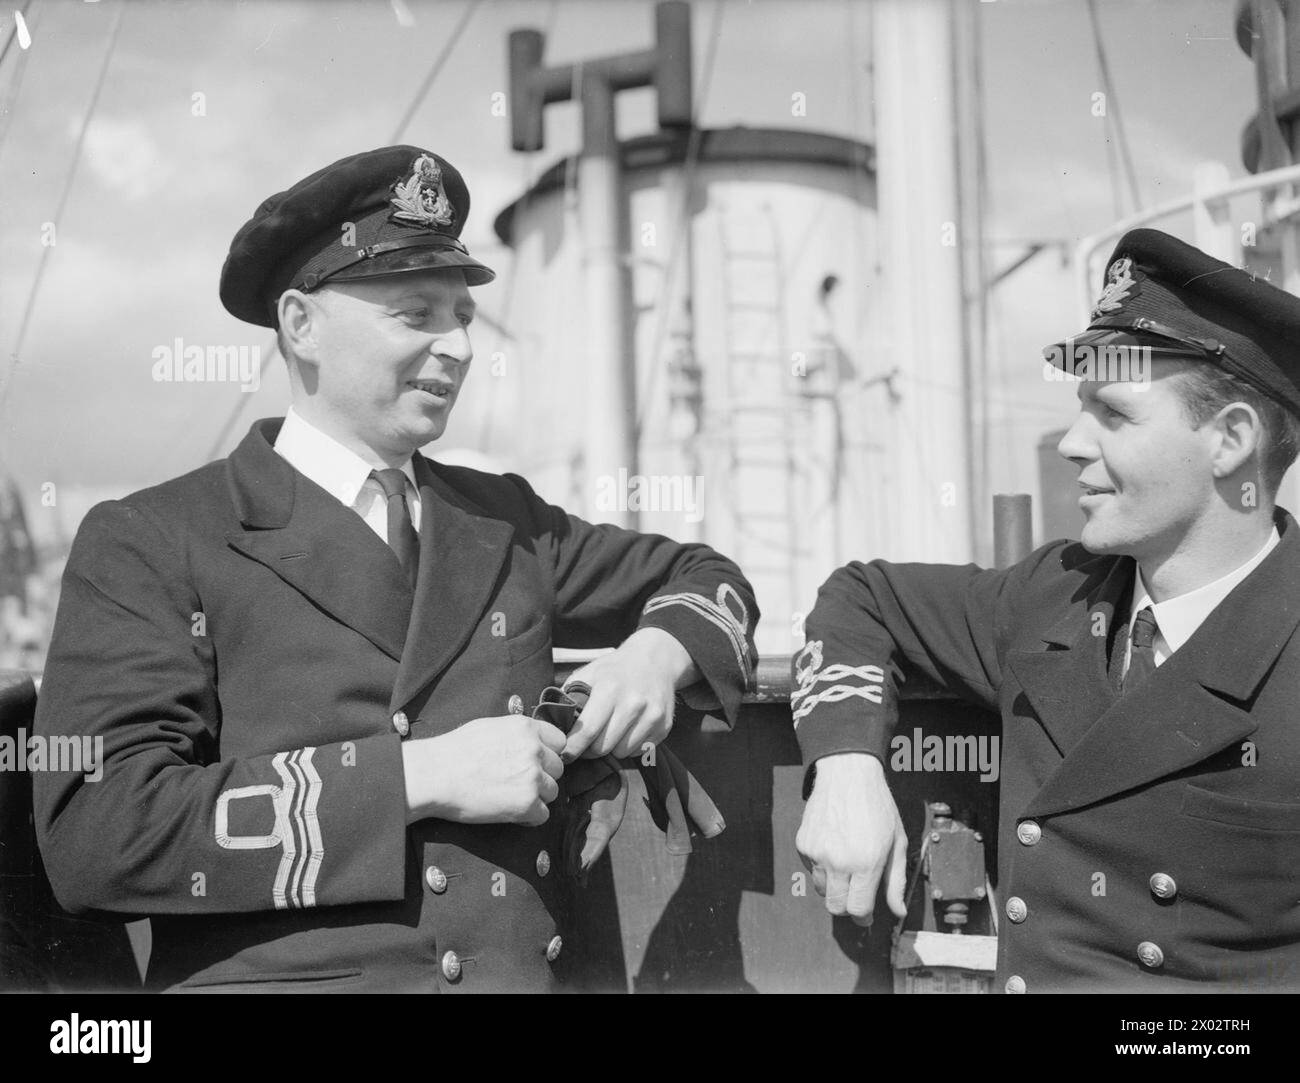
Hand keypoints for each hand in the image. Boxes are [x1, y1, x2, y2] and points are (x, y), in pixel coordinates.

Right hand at [402, 715, 565, 825]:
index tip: (533, 763)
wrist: (434, 775)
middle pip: (558, 768)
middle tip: (516, 783)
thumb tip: (532, 742)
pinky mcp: (527, 803)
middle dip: (542, 777)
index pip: (559, 741)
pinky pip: (543, 815)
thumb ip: (517, 734)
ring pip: (552, 792)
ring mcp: (533, 776)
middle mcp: (534, 749)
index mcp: (526, 727)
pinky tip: (510, 813)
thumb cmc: (454, 751)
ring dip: (536, 797)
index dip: (547, 754)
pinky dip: (529, 818)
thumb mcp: (491, 727)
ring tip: (509, 797)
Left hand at [561, 628, 695, 760]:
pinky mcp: (664, 726)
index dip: (572, 748)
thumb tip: (551, 724)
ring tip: (608, 732)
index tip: (564, 754)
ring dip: (611, 748)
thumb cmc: (615, 670)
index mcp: (610, 689)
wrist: (655, 660)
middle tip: (585, 743)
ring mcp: (651, 716)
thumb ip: (569, 697)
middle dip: (589, 749)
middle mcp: (634, 703)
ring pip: (621, 752)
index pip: (587, 731)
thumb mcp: (589, 673)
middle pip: (603, 747)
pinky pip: (638, 751)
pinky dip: (629, 746)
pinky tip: (626, 730)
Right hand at [795, 752, 907, 925]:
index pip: (857, 910)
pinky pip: (811, 869)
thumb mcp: (896, 842)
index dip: (863, 917)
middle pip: (836, 906)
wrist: (848, 774)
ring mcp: (817, 853)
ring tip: (847, 865)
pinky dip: (822, 867)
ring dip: (834, 886)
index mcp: (866, 863)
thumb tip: (898, 911)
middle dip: (847, 907)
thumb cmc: (878, 806)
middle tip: (856, 894)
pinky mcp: (803, 844)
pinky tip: (835, 846)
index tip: (866, 915)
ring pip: (821, 890)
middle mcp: (839, 862)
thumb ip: (895, 881)